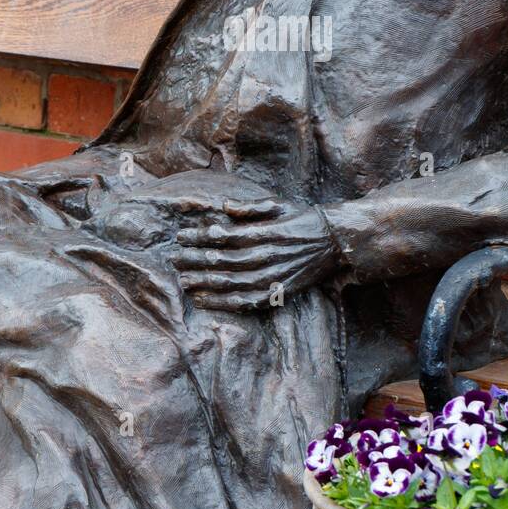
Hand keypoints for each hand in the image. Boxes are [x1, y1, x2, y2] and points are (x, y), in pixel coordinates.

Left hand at [170, 197, 338, 311]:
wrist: (334, 242)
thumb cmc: (302, 219)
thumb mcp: (278, 205)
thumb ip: (249, 207)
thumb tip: (223, 207)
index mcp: (264, 233)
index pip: (224, 236)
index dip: (199, 236)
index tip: (181, 235)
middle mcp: (266, 257)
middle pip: (222, 261)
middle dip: (195, 260)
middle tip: (174, 259)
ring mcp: (272, 278)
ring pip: (230, 284)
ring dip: (203, 283)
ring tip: (183, 281)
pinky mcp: (277, 293)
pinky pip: (245, 302)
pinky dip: (222, 303)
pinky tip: (204, 301)